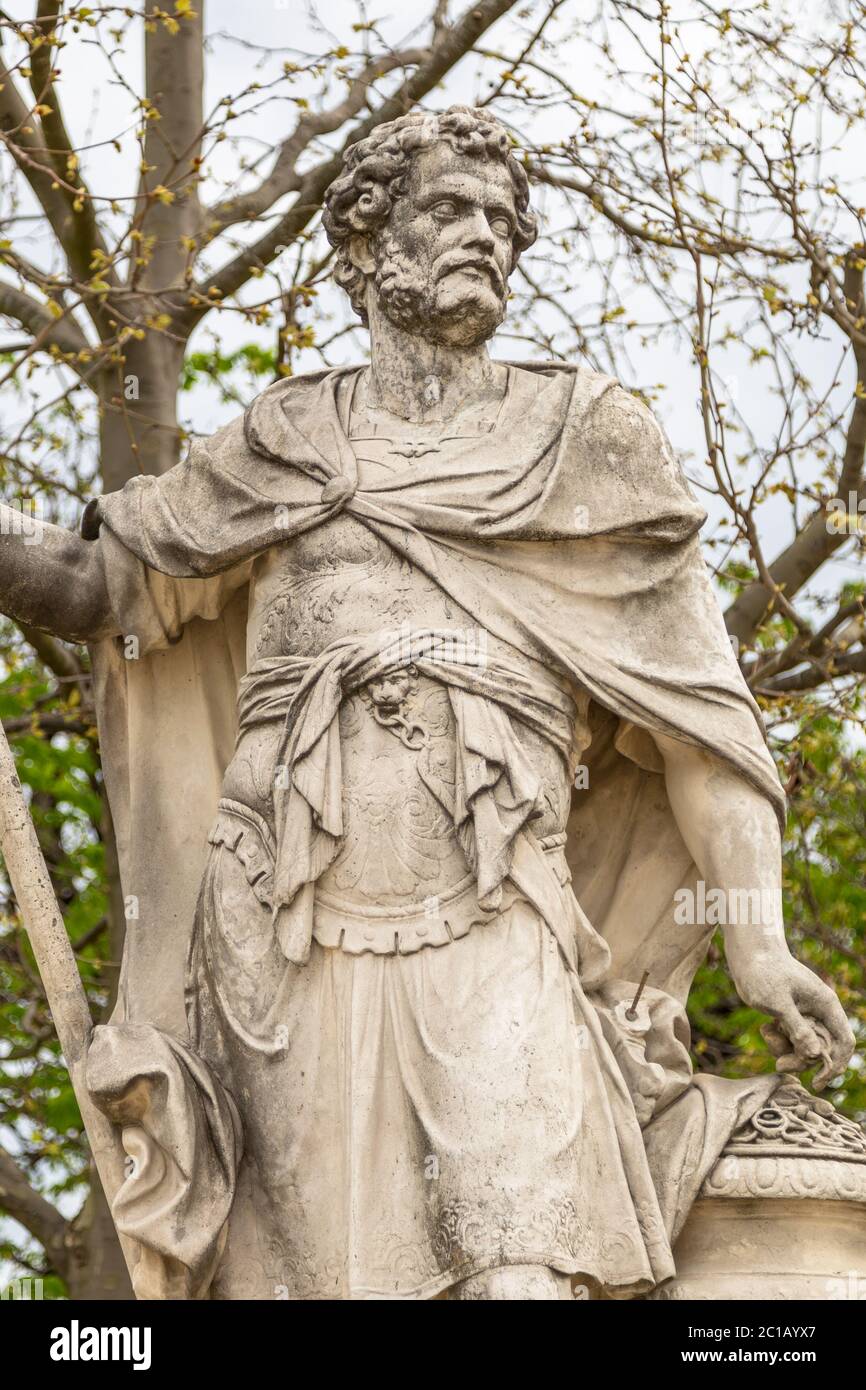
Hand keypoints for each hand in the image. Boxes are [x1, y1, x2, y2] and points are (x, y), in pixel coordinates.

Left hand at [729, 949, 853, 1089]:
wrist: (748, 954)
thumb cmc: (763, 972)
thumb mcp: (778, 1002)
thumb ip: (797, 1028)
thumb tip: (815, 1055)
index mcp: (826, 1005)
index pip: (844, 1041)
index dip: (835, 1064)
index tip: (817, 1081)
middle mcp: (819, 1011)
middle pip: (822, 1049)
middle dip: (802, 1060)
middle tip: (779, 1065)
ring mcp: (805, 1015)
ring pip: (805, 1047)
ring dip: (787, 1050)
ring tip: (767, 1035)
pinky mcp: (790, 1017)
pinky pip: (790, 1040)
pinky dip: (778, 1041)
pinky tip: (765, 1029)